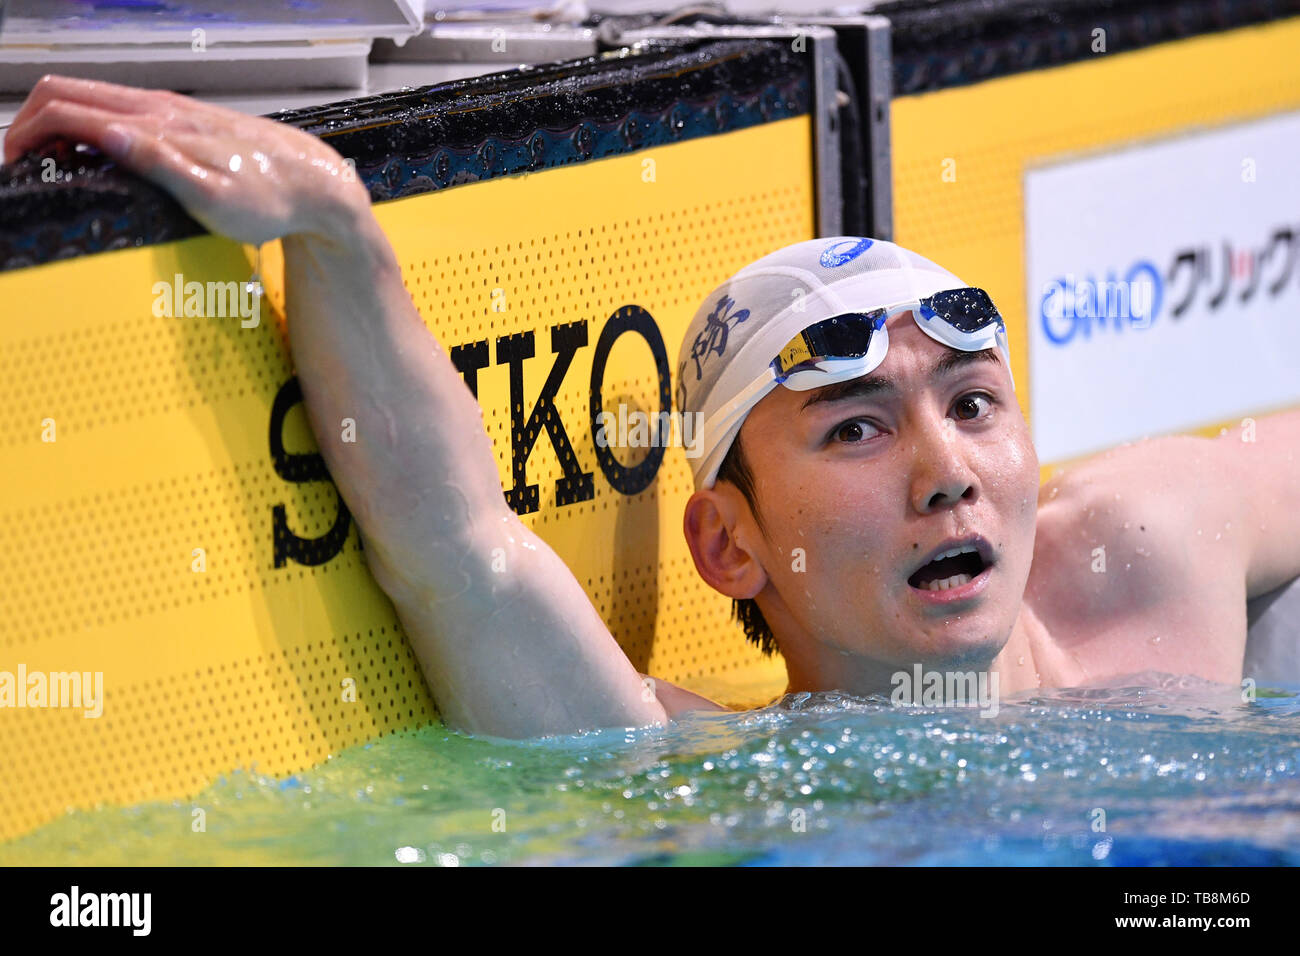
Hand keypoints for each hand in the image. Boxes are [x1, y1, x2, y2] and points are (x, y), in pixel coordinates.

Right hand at [4, 74, 371, 247]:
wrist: (314, 186)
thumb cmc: (270, 200)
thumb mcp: (211, 196)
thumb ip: (156, 164)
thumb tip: (105, 134)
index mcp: (157, 125)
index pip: (66, 110)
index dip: (26, 134)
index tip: (10, 164)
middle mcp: (159, 109)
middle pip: (68, 94)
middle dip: (29, 122)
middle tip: (16, 161)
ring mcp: (170, 112)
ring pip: (91, 99)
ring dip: (56, 122)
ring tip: (44, 162)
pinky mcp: (181, 122)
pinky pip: (116, 111)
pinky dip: (86, 126)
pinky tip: (92, 156)